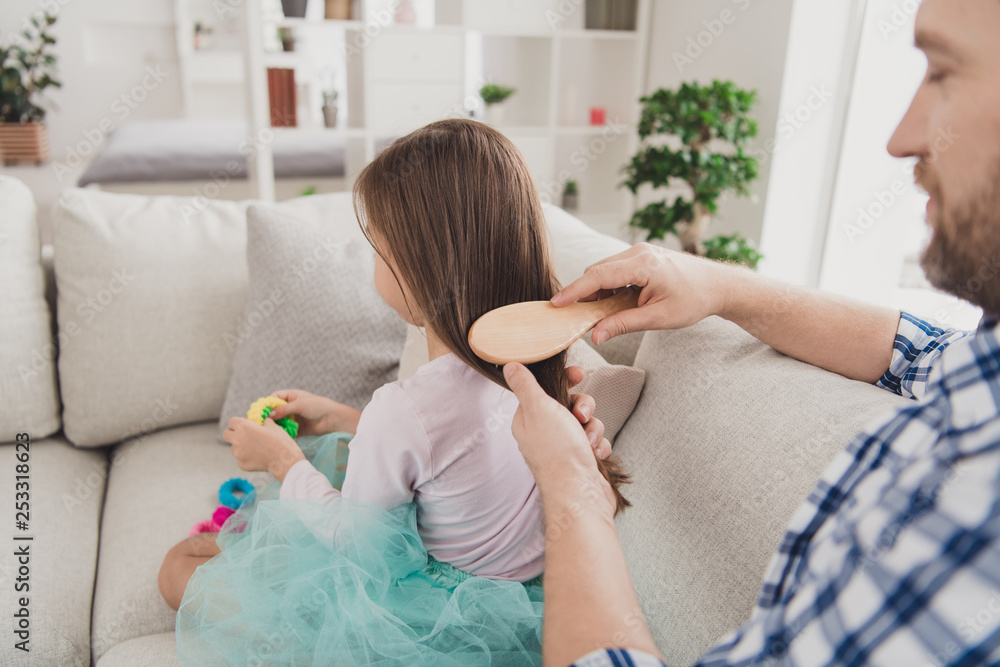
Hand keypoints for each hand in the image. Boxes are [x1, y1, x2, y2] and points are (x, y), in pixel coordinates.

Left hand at [223, 417, 304, 481]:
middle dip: (233, 433)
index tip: (247, 424)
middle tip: (245, 435)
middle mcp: (237, 439)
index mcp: (243, 427)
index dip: (239, 422)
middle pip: (226, 434)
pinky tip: (259, 457)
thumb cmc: (280, 441)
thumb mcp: (273, 426)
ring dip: (241, 446)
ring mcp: (238, 454)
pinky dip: (247, 458)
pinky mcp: (241, 464)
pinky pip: (241, 459)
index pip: (231, 421)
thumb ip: (263, 422)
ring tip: (256, 448)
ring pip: (234, 448)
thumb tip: (262, 421)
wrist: (285, 461)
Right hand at [268, 389, 361, 435]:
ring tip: (268, 431)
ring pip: (280, 421)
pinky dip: (282, 433)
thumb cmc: (318, 406)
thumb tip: (270, 415)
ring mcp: (294, 417)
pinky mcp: (297, 428)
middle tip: (260, 423)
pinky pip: (286, 430)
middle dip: (269, 416)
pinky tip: (277, 436)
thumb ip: (284, 410)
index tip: (261, 411)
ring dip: (275, 425)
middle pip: (276, 410)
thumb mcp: (299, 405)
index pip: (275, 397)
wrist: (333, 419)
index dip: (267, 403)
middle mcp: (291, 406)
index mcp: (292, 396)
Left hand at [504, 362, 613, 511]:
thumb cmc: (557, 453)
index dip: (564, 380)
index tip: (578, 375)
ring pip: (586, 422)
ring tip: (588, 442)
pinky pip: (595, 441)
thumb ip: (525, 384)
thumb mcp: (538, 408)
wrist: (580, 494)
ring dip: (592, 428)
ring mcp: (563, 448)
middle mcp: (544, 434)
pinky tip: (595, 454)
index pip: (544, 389)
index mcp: (528, 420)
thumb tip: (510, 365)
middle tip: (581, 416)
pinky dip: (598, 445)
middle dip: (583, 407)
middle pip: (569, 404)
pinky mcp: (581, 460)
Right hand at [550, 243, 739, 344]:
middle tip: (575, 316)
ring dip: (597, 290)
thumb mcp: (659, 318)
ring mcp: (641, 251)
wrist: (718, 285)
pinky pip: (615, 269)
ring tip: (599, 312)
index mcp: (644, 264)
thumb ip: (624, 324)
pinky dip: (608, 285)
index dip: (574, 291)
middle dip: (584, 293)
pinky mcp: (642, 256)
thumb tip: (595, 335)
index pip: (598, 275)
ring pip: (605, 269)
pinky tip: (613, 302)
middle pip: (597, 270)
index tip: (556, 304)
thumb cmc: (694, 300)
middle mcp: (639, 252)